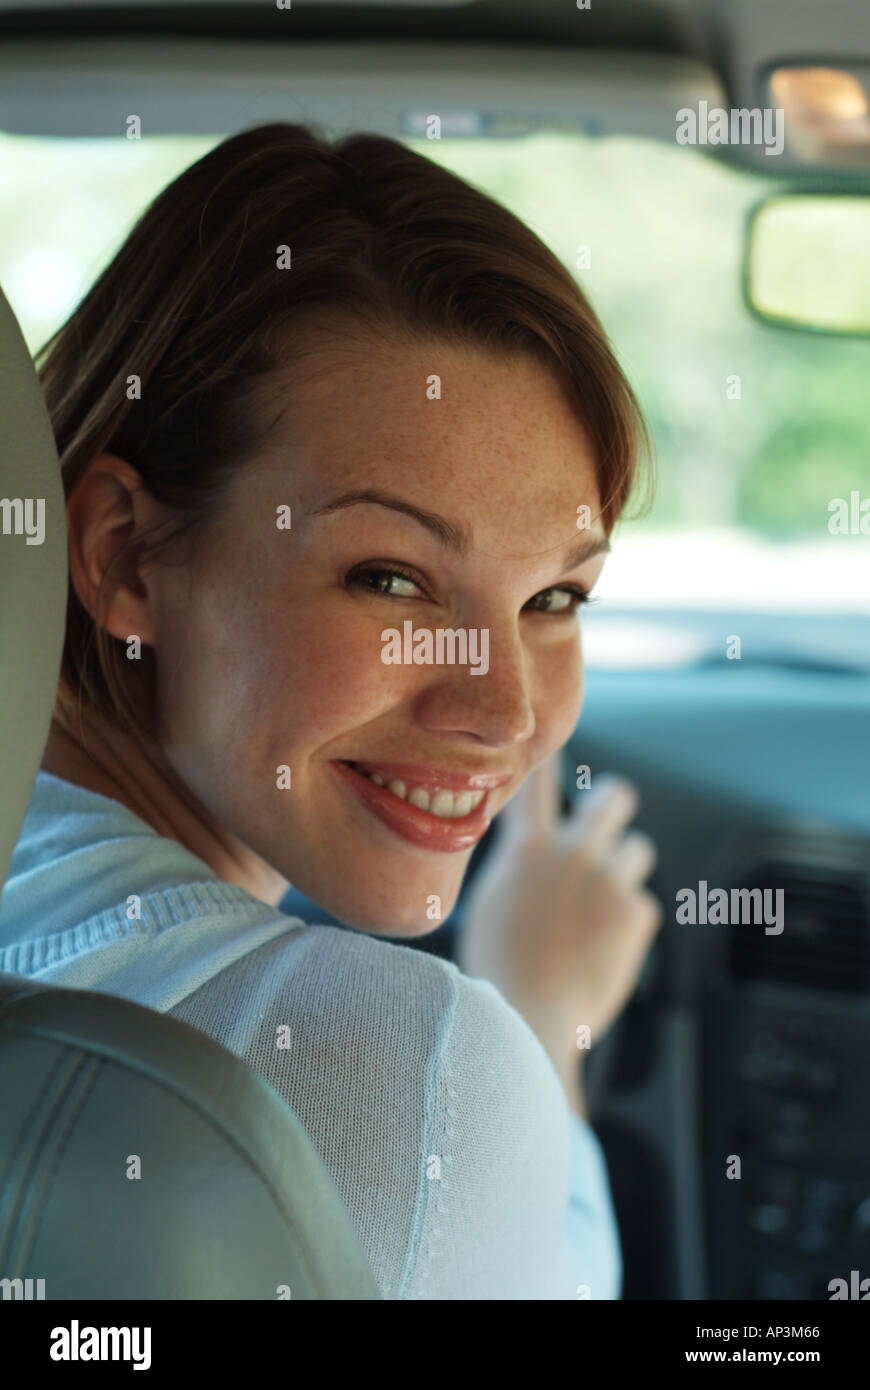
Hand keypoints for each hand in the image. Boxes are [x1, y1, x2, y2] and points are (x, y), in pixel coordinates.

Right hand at [458, 754, 661, 1087]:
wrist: (532, 1015)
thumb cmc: (499, 970)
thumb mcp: (490, 904)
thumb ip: (516, 869)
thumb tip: (529, 856)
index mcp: (528, 847)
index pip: (539, 780)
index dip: (548, 762)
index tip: (551, 753)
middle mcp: (574, 852)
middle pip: (613, 797)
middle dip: (613, 803)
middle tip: (606, 817)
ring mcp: (610, 880)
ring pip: (637, 850)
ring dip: (623, 869)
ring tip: (600, 907)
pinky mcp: (638, 912)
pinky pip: (640, 905)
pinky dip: (627, 924)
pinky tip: (603, 951)